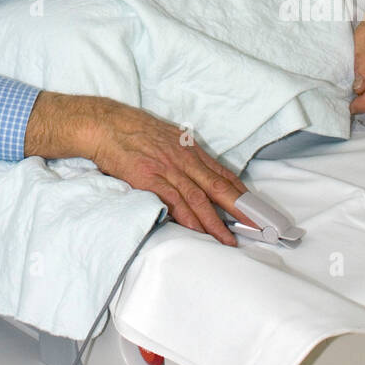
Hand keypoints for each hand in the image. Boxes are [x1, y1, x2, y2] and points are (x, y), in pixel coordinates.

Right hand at [86, 98, 248, 244]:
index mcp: (190, 149)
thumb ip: (184, 156)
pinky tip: (196, 230)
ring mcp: (167, 168)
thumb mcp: (168, 137)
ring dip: (215, 222)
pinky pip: (172, 200)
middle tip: (257, 227)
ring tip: (227, 240)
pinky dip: (186, 217)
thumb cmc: (135, 131)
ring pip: (198, 198)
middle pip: (217, 187)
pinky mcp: (148, 178)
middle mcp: (184, 159)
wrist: (107, 124)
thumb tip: (198, 176)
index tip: (256, 209)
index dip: (241, 193)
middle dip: (240, 209)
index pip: (223, 174)